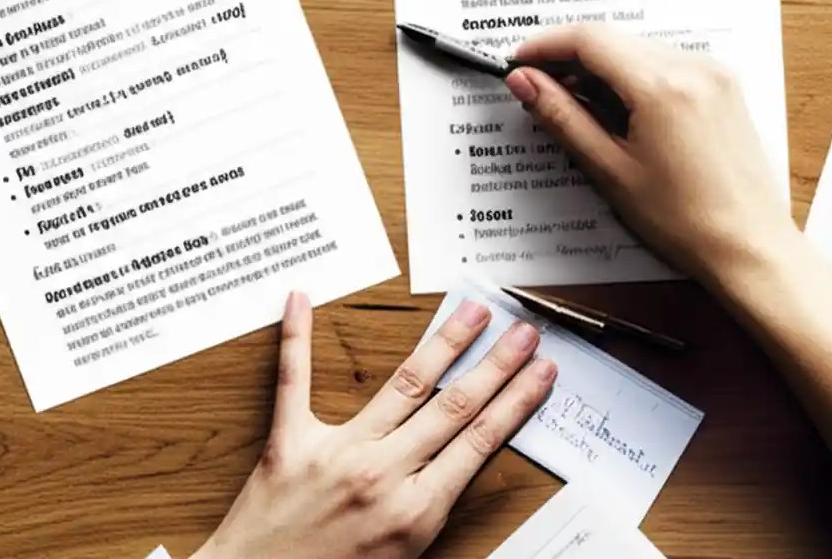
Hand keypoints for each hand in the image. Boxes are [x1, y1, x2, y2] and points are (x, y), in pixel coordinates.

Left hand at [192, 293, 556, 558]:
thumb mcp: (406, 556)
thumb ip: (432, 507)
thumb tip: (464, 458)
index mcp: (415, 511)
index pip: (480, 440)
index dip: (517, 401)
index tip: (542, 371)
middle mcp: (382, 475)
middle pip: (455, 406)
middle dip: (498, 365)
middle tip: (524, 331)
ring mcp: (337, 454)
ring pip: (405, 385)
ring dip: (445, 343)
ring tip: (472, 312)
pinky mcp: (289, 444)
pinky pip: (294, 382)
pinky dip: (296, 338)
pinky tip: (300, 298)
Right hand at [507, 24, 794, 289]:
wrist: (749, 247)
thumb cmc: (685, 222)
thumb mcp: (610, 169)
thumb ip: (563, 117)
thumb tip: (524, 81)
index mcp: (663, 85)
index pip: (590, 38)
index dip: (545, 45)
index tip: (518, 62)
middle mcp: (694, 66)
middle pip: (614, 39)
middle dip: (571, 59)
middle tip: (539, 93)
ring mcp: (715, 74)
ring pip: (639, 50)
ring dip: (603, 70)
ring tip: (579, 113)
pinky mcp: (724, 87)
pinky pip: (667, 65)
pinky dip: (634, 79)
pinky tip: (619, 114)